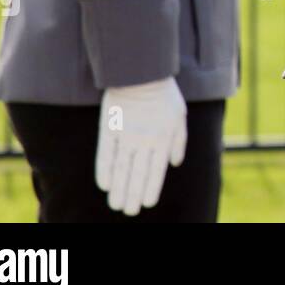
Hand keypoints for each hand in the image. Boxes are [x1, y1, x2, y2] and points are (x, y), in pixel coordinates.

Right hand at [96, 77, 187, 215]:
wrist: (142, 72)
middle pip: (138, 174)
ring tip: (116, 205)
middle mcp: (145, 140)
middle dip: (133, 195)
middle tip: (129, 211)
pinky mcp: (109, 128)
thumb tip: (175, 164)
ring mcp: (126, 134)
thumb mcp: (180, 116)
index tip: (146, 204)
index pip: (157, 171)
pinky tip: (104, 185)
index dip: (151, 189)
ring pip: (122, 169)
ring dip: (119, 189)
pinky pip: (106, 154)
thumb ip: (179, 141)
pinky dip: (105, 170)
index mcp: (163, 138)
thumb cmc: (164, 95)